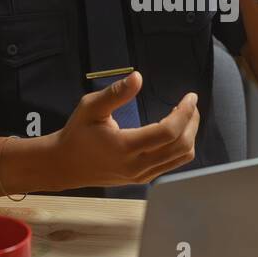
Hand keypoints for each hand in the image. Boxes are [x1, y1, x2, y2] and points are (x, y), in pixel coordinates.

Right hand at [52, 71, 199, 188]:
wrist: (66, 165)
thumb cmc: (77, 134)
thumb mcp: (90, 107)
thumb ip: (115, 93)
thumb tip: (138, 77)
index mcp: (125, 147)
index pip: (168, 132)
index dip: (184, 113)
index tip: (190, 97)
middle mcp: (136, 165)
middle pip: (180, 146)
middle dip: (192, 122)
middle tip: (190, 104)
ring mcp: (141, 175)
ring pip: (180, 157)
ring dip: (189, 134)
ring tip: (185, 116)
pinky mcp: (143, 179)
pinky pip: (172, 164)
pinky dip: (180, 146)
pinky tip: (174, 130)